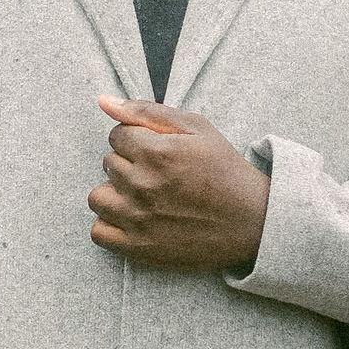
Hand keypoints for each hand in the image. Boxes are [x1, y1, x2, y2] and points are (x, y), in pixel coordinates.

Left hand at [89, 98, 270, 272]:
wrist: (252, 221)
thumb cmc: (224, 170)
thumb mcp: (196, 128)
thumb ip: (146, 111)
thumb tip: (103, 101)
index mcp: (157, 152)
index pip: (116, 135)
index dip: (137, 140)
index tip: (157, 151)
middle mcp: (143, 185)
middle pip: (108, 163)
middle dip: (129, 164)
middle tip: (158, 174)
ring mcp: (138, 219)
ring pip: (97, 197)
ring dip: (115, 194)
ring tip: (142, 197)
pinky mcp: (138, 248)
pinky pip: (98, 233)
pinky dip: (111, 225)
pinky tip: (133, 218)